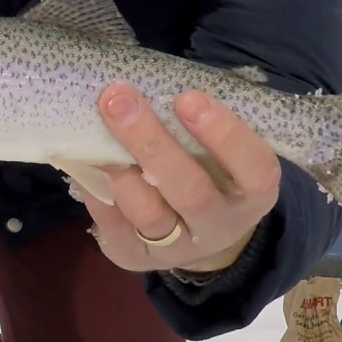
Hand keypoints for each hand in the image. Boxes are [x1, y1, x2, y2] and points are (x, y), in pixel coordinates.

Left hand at [69, 83, 279, 273]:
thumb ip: (197, 122)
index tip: (189, 98)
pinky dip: (97, 193)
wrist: (199, 234)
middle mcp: (220, 225)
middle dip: (152, 142)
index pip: (255, 168)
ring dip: (121, 172)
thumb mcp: (221, 151)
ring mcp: (179, 248)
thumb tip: (146, 83)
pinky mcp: (139, 258)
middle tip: (121, 99)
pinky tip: (86, 164)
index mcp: (253, 194)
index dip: (226, 134)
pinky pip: (114, 228)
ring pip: (150, 215)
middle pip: (191, 191)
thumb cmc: (210, 172)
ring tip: (100, 135)